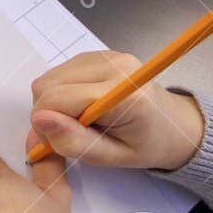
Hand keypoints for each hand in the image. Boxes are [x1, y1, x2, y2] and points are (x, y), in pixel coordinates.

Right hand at [27, 51, 205, 170]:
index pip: (56, 99)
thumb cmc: (146, 145)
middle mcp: (113, 65)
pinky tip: (82, 107)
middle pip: (46, 86)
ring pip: (47, 79)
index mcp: (123, 92)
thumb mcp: (112, 158)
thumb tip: (39, 119)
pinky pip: (58, 74)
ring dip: (52, 105)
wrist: (173, 125)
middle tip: (69, 135)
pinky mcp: (95, 54)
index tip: (60, 143)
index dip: (47, 126)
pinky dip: (60, 94)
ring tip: (79, 122)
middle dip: (47, 115)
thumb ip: (74, 142)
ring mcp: (103, 55)